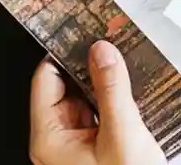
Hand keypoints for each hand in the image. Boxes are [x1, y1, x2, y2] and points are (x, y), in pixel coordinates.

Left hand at [29, 41, 166, 164]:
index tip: (85, 33)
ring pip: (88, 100)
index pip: (45, 80)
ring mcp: (78, 144)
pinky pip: (102, 114)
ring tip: (127, 65)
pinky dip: (116, 101)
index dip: (63, 53)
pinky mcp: (98, 147)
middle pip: (67, 88)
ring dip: (106, 85)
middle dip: (91, 67)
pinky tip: (134, 91)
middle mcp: (59, 140)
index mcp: (50, 138)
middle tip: (114, 45)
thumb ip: (112, 90)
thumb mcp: (121, 134)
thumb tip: (103, 52)